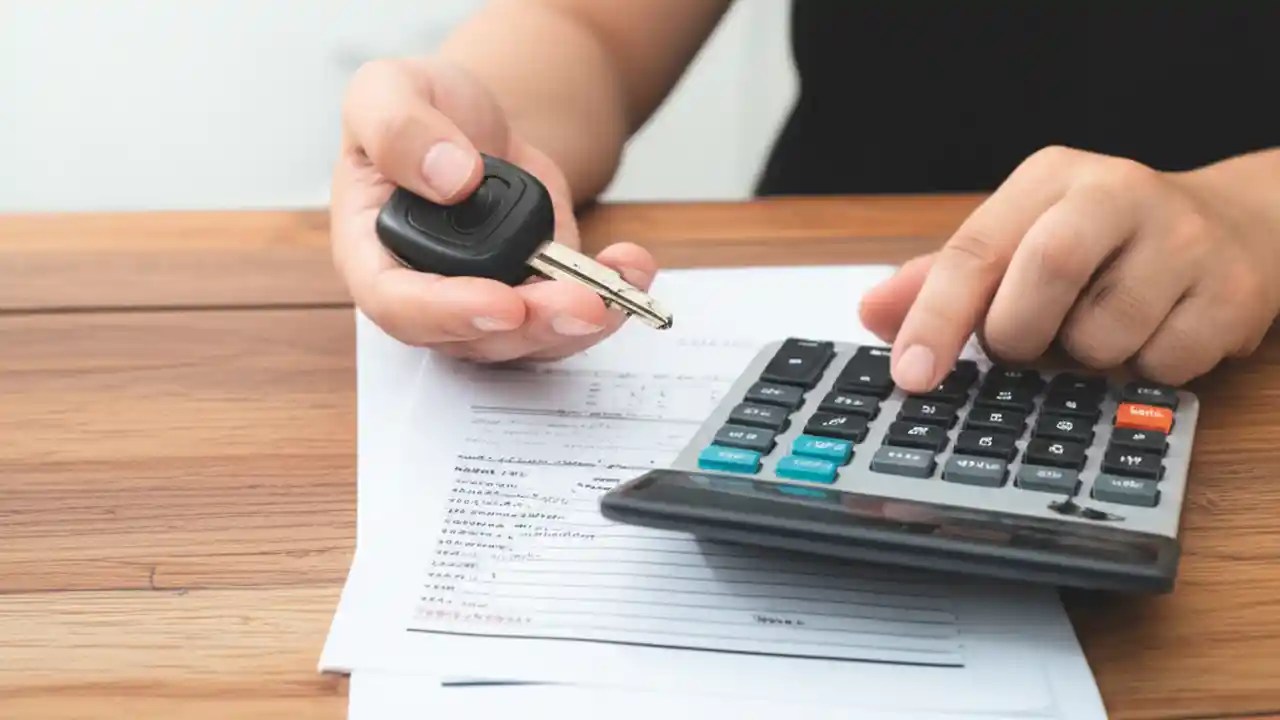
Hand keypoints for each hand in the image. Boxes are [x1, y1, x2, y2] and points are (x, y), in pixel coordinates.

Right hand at [330, 57, 656, 361]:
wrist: (469, 117)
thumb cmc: (414, 111)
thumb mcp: (385, 91)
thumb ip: (397, 129)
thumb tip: (449, 177)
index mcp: (371, 251)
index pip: (397, 304)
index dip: (449, 313)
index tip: (503, 301)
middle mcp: (426, 291)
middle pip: (473, 338)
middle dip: (532, 327)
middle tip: (581, 305)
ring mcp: (483, 299)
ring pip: (528, 339)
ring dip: (577, 325)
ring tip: (616, 291)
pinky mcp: (533, 291)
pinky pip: (569, 316)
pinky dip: (610, 297)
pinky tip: (633, 268)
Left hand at [859, 145, 1279, 390]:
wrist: (1233, 227)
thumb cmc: (1100, 242)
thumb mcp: (1021, 239)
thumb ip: (944, 279)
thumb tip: (872, 312)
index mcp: (1050, 178)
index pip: (977, 248)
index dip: (935, 317)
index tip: (911, 374)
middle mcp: (1118, 193)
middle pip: (1042, 276)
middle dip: (1019, 335)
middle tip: (1025, 343)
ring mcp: (1183, 240)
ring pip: (1104, 336)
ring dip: (1085, 357)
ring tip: (1098, 327)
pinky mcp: (1231, 293)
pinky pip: (1163, 365)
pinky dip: (1142, 370)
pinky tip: (1153, 335)